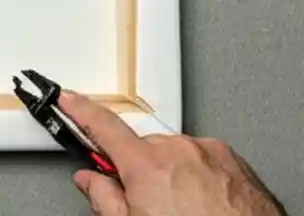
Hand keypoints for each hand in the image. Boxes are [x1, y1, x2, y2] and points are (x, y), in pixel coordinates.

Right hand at [60, 91, 284, 215]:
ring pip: (175, 155)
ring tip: (181, 211)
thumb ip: (105, 199)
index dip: (80, 110)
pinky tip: (202, 206)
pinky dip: (197, 177)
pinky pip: (204, 160)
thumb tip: (92, 182)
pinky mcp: (235, 161)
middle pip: (142, 149)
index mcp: (147, 164)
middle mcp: (179, 150)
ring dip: (170, 175)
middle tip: (141, 202)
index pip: (102, 126)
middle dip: (137, 170)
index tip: (68, 100)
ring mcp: (210, 153)